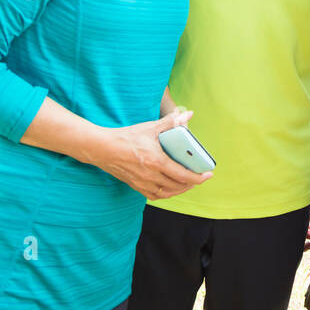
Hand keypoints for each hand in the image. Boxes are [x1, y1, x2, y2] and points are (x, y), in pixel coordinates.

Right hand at [93, 109, 211, 200]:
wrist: (101, 148)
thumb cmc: (126, 137)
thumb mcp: (150, 127)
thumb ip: (170, 122)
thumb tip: (187, 114)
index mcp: (156, 161)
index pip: (182, 175)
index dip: (197, 177)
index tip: (207, 175)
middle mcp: (150, 175)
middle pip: (177, 186)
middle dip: (191, 184)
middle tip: (200, 178)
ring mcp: (142, 183)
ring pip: (167, 193)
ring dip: (180, 190)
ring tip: (188, 183)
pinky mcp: (135, 185)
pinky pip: (154, 195)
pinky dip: (166, 194)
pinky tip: (170, 188)